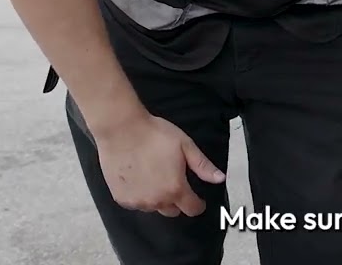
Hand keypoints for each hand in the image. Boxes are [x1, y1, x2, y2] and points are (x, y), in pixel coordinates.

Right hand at [94, 113, 225, 216]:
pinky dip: (141, 196)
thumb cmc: (155, 135)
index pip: (192, 209)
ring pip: (154, 207)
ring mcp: (137, 202)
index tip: (198, 198)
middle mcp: (156, 201)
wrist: (121, 130)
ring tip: (154, 176)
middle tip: (173, 180)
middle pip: (173, 210)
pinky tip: (139, 179)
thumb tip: (220, 178)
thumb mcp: (185, 146)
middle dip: (177, 200)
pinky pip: (137, 204)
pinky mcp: (122, 199)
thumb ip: (203, 166)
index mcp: (175, 189)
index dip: (198, 204)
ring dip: (158, 198)